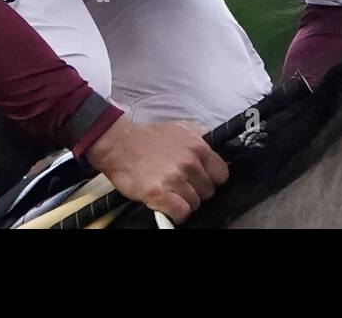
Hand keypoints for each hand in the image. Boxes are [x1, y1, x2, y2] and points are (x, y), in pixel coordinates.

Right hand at [83, 117, 227, 222]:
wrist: (119, 145)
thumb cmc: (148, 138)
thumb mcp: (180, 128)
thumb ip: (199, 138)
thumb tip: (212, 151)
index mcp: (198, 146)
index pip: (221, 174)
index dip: (211, 180)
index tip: (201, 180)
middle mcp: (189, 163)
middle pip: (208, 192)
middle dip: (196, 191)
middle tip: (181, 186)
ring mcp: (175, 179)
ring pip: (195, 204)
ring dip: (184, 202)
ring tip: (170, 193)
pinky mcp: (160, 194)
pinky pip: (181, 213)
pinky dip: (176, 214)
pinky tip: (167, 205)